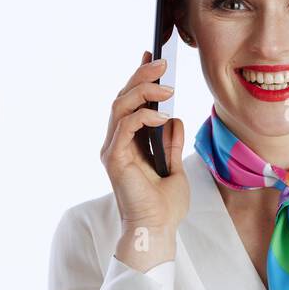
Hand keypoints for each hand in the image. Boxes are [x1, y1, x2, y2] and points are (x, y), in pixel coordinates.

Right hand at [100, 51, 189, 233]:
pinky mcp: (115, 158)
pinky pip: (125, 125)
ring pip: (121, 106)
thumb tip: (174, 118)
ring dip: (143, 90)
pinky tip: (162, 114)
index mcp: (129, 143)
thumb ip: (171, 143)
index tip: (154, 59)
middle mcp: (117, 143)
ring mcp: (114, 149)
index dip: (140, 78)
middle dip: (141, 76)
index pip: (131, 103)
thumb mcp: (174, 167)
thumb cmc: (165, 206)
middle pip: (123, 98)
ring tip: (167, 86)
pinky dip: (142, 115)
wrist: (158, 230)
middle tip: (162, 63)